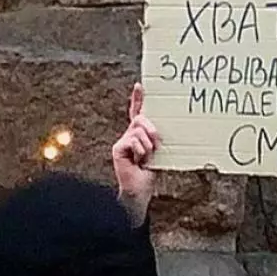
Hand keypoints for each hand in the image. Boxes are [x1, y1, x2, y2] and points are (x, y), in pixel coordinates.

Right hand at [111, 84, 159, 226]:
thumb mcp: (157, 151)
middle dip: (151, 129)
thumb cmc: (151, 172)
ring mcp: (122, 141)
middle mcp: (129, 135)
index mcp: (139, 135)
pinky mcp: (118, 148)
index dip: (138, 99)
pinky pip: (133, 141)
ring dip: (148, 145)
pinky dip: (141, 151)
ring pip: (138, 130)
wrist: (140, 190)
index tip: (140, 85)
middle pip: (140, 119)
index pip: (137, 113)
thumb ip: (156, 138)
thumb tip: (158, 132)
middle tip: (157, 143)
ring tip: (147, 158)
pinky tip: (139, 161)